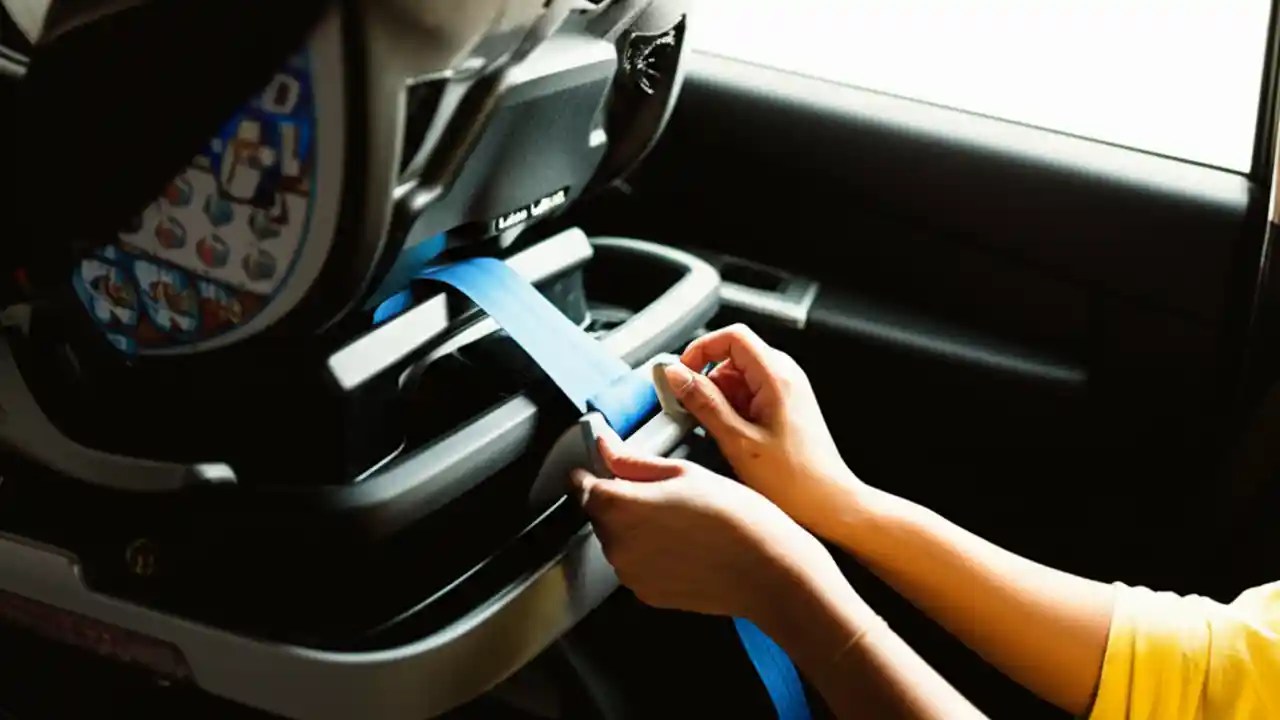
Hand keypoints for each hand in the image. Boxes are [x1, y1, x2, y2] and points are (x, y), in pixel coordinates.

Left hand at [572, 433, 844, 625]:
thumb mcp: (684, 472)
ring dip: (635, 527)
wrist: (768, 570)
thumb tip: (605, 446)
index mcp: (621, 507)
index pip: (583, 487)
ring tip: (679, 518)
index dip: (590, 473)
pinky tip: (683, 542)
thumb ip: (634, 460)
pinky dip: (649, 553)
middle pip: (601, 514)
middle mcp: (618, 545)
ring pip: (619, 540)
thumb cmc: (736, 518)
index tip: (597, 466)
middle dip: (620, 499)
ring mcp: (631, 574)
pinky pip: (636, 565)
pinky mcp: (647, 593)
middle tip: (660, 490)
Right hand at [665, 324, 863, 539]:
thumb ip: (703, 402)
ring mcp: (788, 389)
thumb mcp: (737, 440)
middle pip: (733, 356)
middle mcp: (785, 375)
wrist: (828, 502)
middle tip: (697, 412)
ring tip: (723, 433)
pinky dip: (735, 409)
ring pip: (740, 376)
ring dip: (721, 399)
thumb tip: (677, 376)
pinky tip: (736, 437)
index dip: (701, 349)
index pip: (732, 336)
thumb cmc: (794, 479)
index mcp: (776, 375)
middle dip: (709, 381)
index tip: (682, 373)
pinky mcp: (787, 404)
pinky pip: (751, 393)